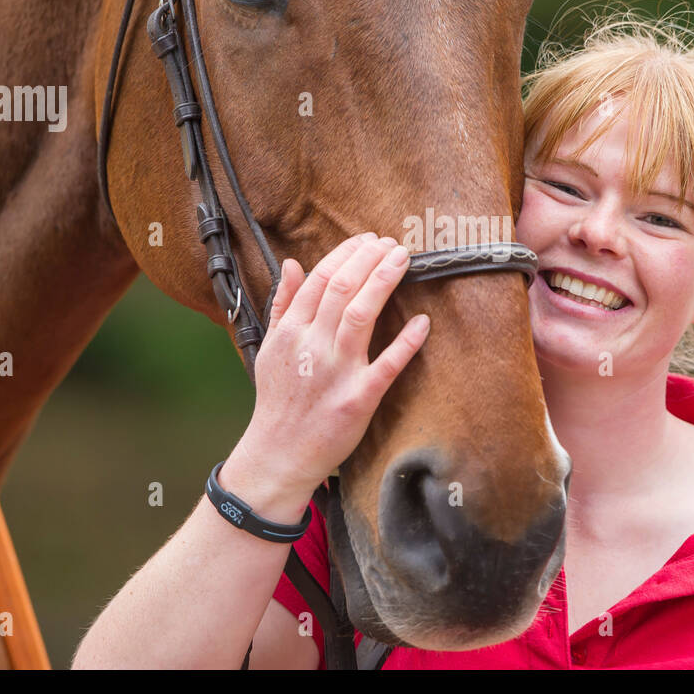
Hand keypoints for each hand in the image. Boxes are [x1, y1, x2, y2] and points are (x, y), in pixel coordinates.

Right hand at [231, 233, 429, 496]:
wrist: (279, 453)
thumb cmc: (278, 399)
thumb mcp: (270, 347)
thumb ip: (282, 304)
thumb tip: (293, 264)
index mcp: (291, 331)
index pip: (320, 278)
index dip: (347, 253)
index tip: (368, 240)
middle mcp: (312, 345)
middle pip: (343, 288)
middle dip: (369, 259)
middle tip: (392, 244)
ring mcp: (336, 372)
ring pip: (361, 315)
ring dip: (384, 282)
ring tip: (403, 260)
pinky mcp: (358, 399)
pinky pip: (387, 366)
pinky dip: (406, 343)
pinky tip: (423, 322)